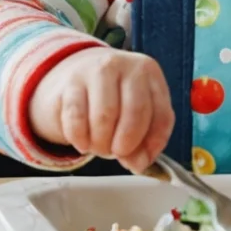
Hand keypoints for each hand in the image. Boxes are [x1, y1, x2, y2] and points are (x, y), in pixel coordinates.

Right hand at [28, 48, 173, 172]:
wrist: (76, 77)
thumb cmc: (115, 99)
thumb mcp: (138, 115)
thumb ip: (145, 141)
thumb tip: (138, 164)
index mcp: (148, 72)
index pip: (161, 115)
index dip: (151, 144)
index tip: (138, 160)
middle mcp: (123, 66)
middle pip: (134, 113)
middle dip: (125, 144)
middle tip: (115, 153)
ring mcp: (94, 70)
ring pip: (104, 116)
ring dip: (101, 143)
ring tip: (98, 146)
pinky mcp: (69, 83)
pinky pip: (76, 118)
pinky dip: (79, 138)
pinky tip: (82, 142)